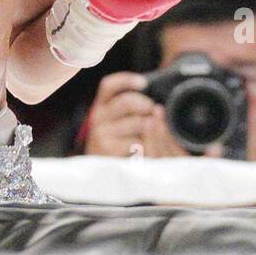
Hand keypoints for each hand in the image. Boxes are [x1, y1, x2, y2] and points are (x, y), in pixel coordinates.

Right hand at [83, 72, 202, 157]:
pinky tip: (140, 152)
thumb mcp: (123, 124)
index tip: (144, 83)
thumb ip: (134, 110)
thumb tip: (157, 108)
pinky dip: (144, 147)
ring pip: (137, 122)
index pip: (109, 86)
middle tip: (153, 112)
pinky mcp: (106, 148)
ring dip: (149, 129)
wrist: (103, 174)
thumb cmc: (119, 144)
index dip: (126, 80)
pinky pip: (137, 142)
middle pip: (126, 101)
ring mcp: (100, 133)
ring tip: (147, 137)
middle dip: (146, 105)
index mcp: (102, 105)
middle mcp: (97, 116)